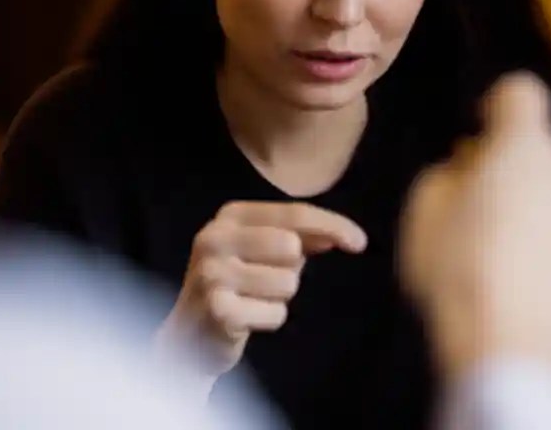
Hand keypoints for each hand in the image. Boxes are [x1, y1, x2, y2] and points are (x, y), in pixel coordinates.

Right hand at [157, 201, 366, 383]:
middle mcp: (215, 237)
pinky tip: (245, 319)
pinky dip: (269, 319)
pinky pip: (276, 313)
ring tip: (251, 300)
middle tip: (265, 281)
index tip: (360, 242)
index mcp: (229, 216)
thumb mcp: (263, 252)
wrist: (189, 336)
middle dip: (292, 269)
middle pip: (291, 246)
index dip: (333, 225)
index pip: (294, 213)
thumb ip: (300, 238)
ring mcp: (213, 273)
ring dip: (279, 297)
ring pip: (287, 282)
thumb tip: (342, 236)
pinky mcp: (218, 308)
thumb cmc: (236, 286)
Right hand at [400, 73, 550, 379]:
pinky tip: (536, 277)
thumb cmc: (458, 275)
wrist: (510, 348)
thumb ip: (450, 172)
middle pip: (546, 150)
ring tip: (513, 249)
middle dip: (520, 166)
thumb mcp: (425, 212)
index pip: (520, 92)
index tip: (483, 132)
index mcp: (524, 147)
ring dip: (546, 206)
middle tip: (487, 204)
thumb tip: (470, 166)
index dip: (498, 107)